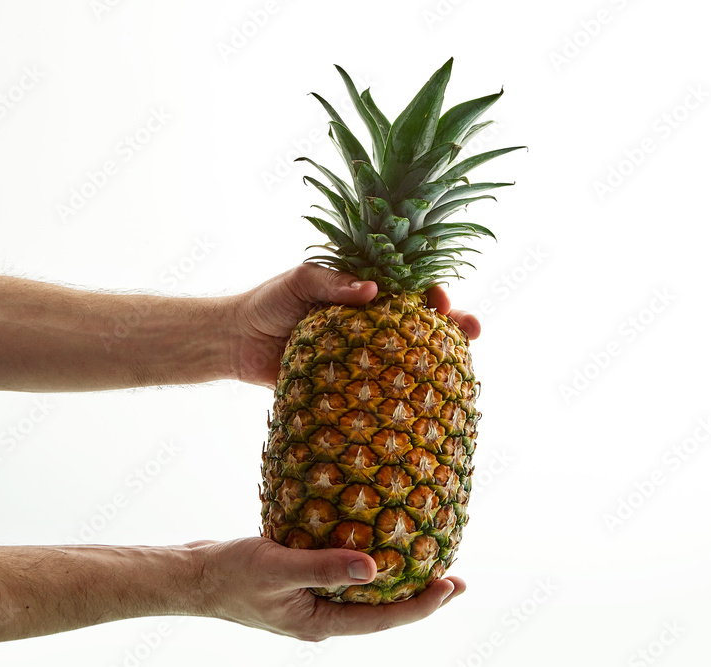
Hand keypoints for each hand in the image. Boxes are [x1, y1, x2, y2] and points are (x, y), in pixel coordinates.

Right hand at [187, 537, 464, 640]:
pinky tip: (379, 545)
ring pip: (365, 595)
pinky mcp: (304, 585)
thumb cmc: (228, 573)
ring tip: (429, 560)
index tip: (451, 585)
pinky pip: (345, 578)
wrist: (191, 575)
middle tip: (457, 578)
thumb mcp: (277, 566)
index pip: (382, 618)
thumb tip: (374, 569)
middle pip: (381, 610)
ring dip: (397, 579)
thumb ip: (324, 567)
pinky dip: (369, 565)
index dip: (420, 605)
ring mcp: (313, 604)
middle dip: (420, 595)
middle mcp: (321, 618)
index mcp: (318, 624)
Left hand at [227, 263, 481, 386]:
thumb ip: (333, 282)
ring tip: (464, 361)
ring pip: (412, 354)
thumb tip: (372, 289)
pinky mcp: (352, 382)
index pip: (408, 287)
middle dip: (453, 323)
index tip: (443, 302)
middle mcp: (371, 321)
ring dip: (441, 357)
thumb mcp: (300, 281)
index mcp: (363, 291)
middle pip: (422, 321)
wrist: (237, 344)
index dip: (431, 292)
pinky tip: (428, 396)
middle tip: (473, 329)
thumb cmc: (269, 303)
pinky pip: (385, 386)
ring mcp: (365, 353)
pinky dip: (408, 390)